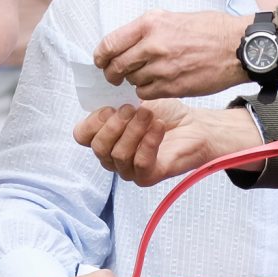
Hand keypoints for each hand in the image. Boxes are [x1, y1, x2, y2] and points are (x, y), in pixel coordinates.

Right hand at [73, 101, 260, 186]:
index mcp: (105, 136)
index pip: (81, 136)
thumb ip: (115, 102)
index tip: (111, 107)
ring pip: (118, 155)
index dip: (93, 121)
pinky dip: (149, 141)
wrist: (195, 126)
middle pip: (98, 147)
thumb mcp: (136, 100)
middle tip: (132, 108)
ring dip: (134, 130)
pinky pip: (140, 163)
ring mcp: (129, 169)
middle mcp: (113, 156)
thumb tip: (101, 103)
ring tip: (149, 115)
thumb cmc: (164, 114)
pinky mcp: (148, 176)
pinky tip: (158, 127)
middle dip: (115, 125)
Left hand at [94, 10, 246, 98]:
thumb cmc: (211, 29)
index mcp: (150, 23)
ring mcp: (162, 67)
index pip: (110, 44)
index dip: (101, 57)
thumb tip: (128, 43)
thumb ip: (148, 30)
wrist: (238, 47)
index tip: (101, 62)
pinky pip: (147, 93)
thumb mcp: (174, 18)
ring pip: (132, 81)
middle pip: (117, 65)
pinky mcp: (173, 86)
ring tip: (145, 76)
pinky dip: (147, 91)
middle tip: (115, 76)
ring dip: (134, 81)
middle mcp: (153, 45)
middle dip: (112, 73)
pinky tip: (156, 85)